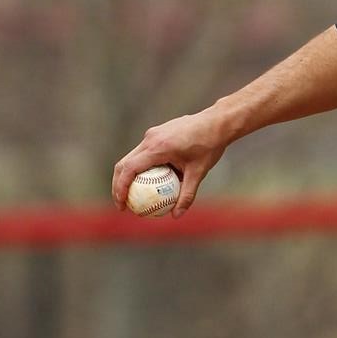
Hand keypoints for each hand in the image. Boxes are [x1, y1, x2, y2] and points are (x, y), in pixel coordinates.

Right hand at [112, 111, 227, 216]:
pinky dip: (140, 167)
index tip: (122, 206)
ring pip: (132, 157)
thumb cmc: (210, 146)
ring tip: (133, 196)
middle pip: (124, 163)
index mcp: (158, 148)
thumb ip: (187, 194)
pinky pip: (143, 152)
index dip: (120, 188)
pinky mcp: (156, 133)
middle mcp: (150, 139)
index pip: (129, 169)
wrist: (217, 122)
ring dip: (128, 176)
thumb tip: (176, 215)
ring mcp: (152, 134)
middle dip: (118, 185)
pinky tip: (150, 182)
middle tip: (123, 205)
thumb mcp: (199, 173)